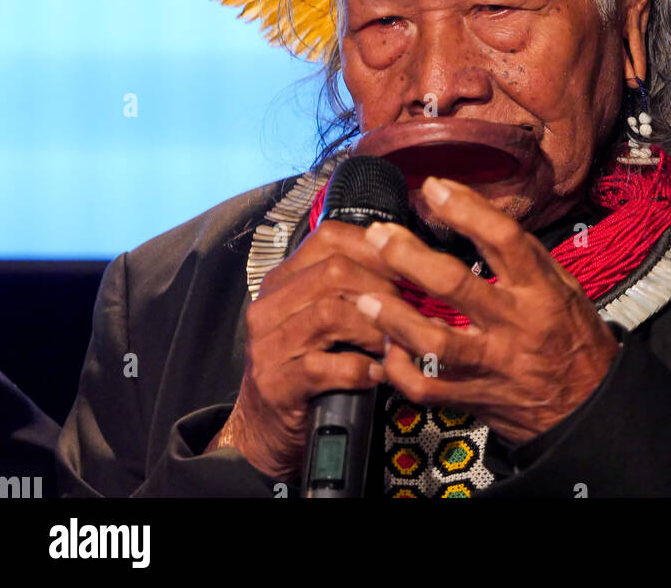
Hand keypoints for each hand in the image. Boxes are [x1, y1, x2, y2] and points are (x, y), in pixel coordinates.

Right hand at [212, 219, 398, 480]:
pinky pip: (325, 366)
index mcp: (281, 281)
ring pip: (331, 313)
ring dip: (374, 330)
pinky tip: (375, 376)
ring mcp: (268, 345)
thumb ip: (346, 288)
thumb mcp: (319, 320)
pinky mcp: (276, 384)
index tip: (408, 267)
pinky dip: (359, 369)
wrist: (262, 431)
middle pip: (334, 272)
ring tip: (393, 346)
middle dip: (381, 290)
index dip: (375, 248)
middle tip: (407, 313)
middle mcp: (268, 306)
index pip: (329, 238)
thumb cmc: (304, 368)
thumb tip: (405, 262)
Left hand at [354, 176, 620, 445]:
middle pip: (455, 285)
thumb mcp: (562, 285)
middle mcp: (514, 325)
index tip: (434, 187)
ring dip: (393, 318)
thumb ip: (520, 254)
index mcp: (541, 290)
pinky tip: (388, 347)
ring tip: (364, 296)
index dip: (466, 208)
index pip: (503, 239)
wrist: (589, 408)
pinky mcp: (475, 399)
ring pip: (434, 342)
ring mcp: (492, 365)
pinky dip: (400, 368)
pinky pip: (427, 387)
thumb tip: (471, 210)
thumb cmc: (573, 336)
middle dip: (409, 256)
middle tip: (379, 234)